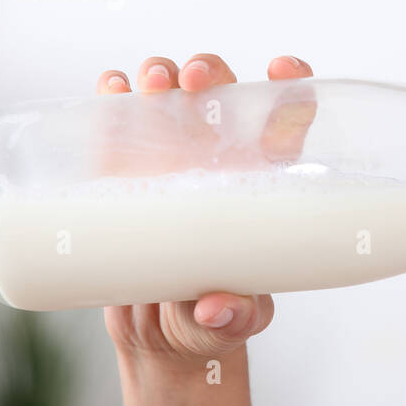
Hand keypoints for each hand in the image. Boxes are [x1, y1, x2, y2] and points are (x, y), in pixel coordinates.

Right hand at [95, 53, 312, 365]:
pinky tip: (111, 88)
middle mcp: (218, 158)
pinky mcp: (121, 169)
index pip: (289, 118)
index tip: (284, 70)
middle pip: (223, 92)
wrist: (156, 335)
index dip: (294, 84)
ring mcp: (169, 157)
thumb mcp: (233, 322)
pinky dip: (113, 94)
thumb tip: (217, 309)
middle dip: (210, 71)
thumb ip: (233, 317)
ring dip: (161, 74)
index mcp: (263, 180)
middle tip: (195, 83)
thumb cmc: (214, 320)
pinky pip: (117, 118)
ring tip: (150, 83)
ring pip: (169, 92)